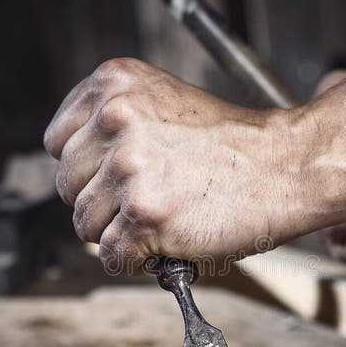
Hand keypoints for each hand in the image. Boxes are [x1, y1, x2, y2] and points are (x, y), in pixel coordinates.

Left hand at [44, 58, 294, 272]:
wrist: (286, 166)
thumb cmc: (236, 144)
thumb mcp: (167, 104)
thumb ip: (119, 124)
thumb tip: (82, 171)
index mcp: (116, 85)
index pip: (58, 141)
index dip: (86, 168)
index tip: (109, 178)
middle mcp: (116, 121)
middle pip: (68, 186)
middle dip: (101, 204)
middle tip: (141, 205)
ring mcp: (129, 170)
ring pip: (85, 225)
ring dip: (118, 233)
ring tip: (159, 222)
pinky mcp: (146, 216)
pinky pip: (112, 256)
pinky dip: (134, 261)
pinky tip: (162, 246)